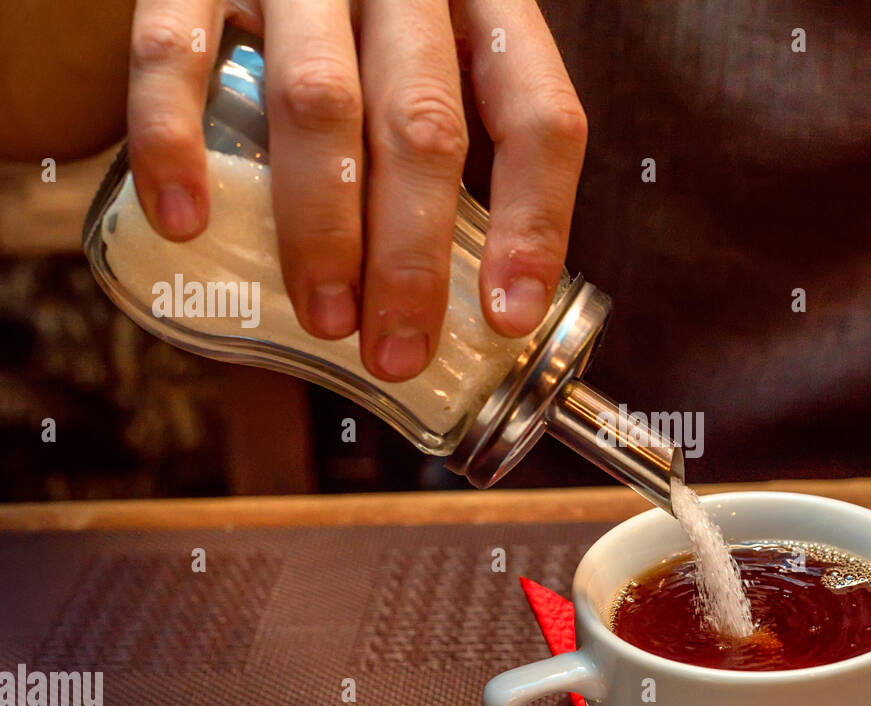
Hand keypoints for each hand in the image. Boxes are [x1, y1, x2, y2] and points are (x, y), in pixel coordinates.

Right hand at [126, 0, 586, 380]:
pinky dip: (177, 143)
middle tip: (398, 349)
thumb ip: (442, 147)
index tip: (507, 316)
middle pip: (424, 124)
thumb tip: (457, 302)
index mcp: (484, 5)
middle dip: (413, 255)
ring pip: (319, 101)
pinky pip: (177, 50)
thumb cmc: (361, 21)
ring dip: (323, 226)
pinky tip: (187, 222)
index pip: (537, 116)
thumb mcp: (431, 58)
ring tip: (326, 317)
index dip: (532, 223)